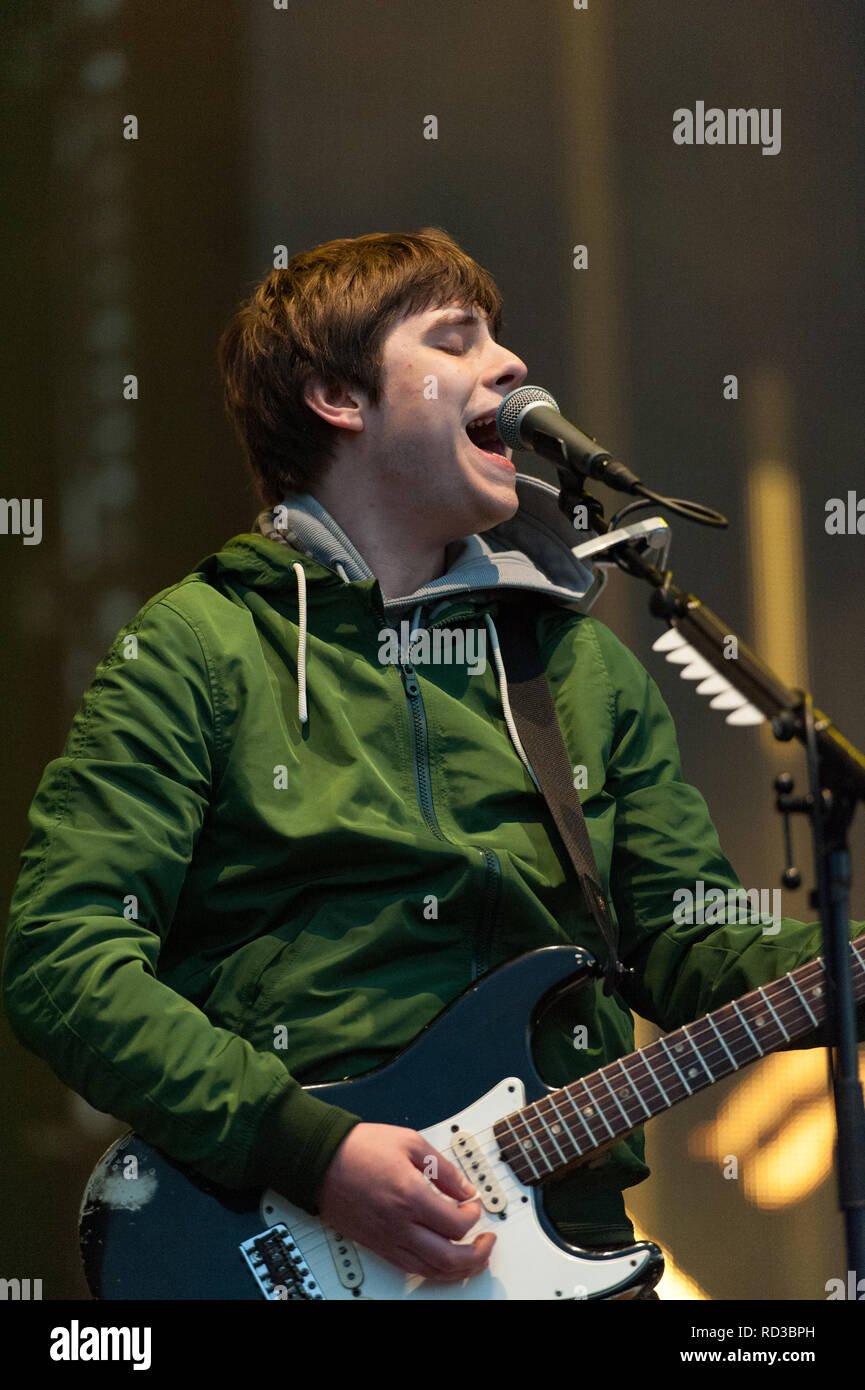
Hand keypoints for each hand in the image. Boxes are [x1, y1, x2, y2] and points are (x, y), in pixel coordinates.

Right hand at [316, 1122, 495, 1282]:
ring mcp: (387, 1239)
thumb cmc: (359, 1148)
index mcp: (410, 1196)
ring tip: (473, 1257)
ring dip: (459, 1269)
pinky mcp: (377, 1246)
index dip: (473, 1215)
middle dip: (476, 1254)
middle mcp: (399, 1224)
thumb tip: (464, 1187)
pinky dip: (434, 1270)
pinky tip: (443, 1260)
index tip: (473, 1204)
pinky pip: (411, 1268)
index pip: (456, 1223)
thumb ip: (442, 1167)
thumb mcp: (409, 1142)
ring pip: (431, 1271)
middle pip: (449, 1258)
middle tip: (487, 1241)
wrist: (321, 1160)